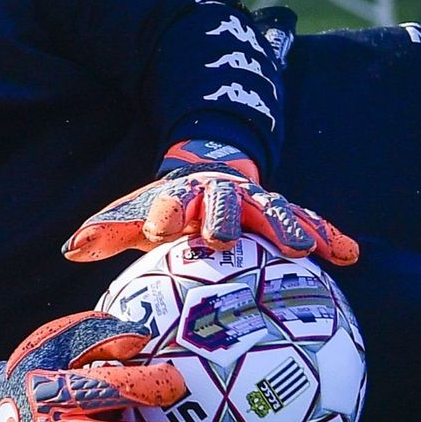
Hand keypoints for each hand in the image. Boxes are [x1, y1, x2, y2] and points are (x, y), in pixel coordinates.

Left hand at [61, 141, 358, 264]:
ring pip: (275, 211)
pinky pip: (312, 224)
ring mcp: (259, 202)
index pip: (170, 203)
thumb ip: (109, 231)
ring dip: (287, 226)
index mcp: (184, 196)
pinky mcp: (288, 214)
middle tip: (221, 237)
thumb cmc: (172, 208)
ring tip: (302, 249)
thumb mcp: (137, 213)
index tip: (158, 227)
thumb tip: (70, 250)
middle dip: (222, 215)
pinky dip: (331, 235)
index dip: (163, 212)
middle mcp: (223, 195)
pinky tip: (350, 255)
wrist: (213, 167)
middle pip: (224, 202)